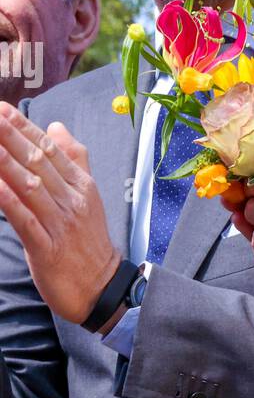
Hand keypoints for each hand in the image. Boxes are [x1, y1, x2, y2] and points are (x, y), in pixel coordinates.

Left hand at [0, 102, 121, 322]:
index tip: (2, 109)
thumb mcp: (87, 196)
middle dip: (10, 136)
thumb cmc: (88, 242)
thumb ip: (74, 160)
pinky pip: (24, 219)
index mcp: (81, 185)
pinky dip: (8, 200)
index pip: (50, 149)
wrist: (101, 288)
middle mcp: (72, 200)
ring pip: (29, 186)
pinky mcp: (47, 248)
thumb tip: (56, 127)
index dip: (24, 128)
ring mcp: (61, 223)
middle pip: (38, 162)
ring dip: (5, 162)